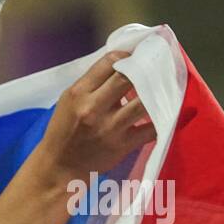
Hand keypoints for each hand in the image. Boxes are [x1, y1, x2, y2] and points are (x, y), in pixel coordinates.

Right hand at [30, 50, 157, 184]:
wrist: (59, 168)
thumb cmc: (63, 131)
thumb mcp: (68, 101)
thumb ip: (92, 83)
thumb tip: (123, 64)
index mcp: (78, 93)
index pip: (110, 61)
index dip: (128, 55)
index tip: (136, 57)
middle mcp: (94, 108)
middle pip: (130, 76)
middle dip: (146, 68)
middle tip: (155, 67)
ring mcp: (110, 127)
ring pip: (145, 100)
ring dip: (158, 92)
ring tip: (162, 87)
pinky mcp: (123, 145)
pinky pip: (153, 127)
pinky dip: (162, 118)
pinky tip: (163, 112)